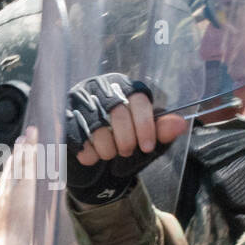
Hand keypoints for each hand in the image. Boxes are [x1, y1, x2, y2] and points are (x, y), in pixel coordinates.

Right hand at [66, 73, 186, 203]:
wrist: (92, 159)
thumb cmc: (122, 142)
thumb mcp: (145, 139)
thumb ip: (161, 131)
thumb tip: (181, 124)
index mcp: (124, 85)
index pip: (138, 99)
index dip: (145, 125)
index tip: (147, 146)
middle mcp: (99, 86)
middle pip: (118, 112)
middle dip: (126, 140)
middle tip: (127, 152)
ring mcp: (78, 100)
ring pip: (97, 127)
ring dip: (108, 149)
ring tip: (109, 154)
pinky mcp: (63, 117)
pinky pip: (78, 139)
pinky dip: (90, 154)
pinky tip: (93, 155)